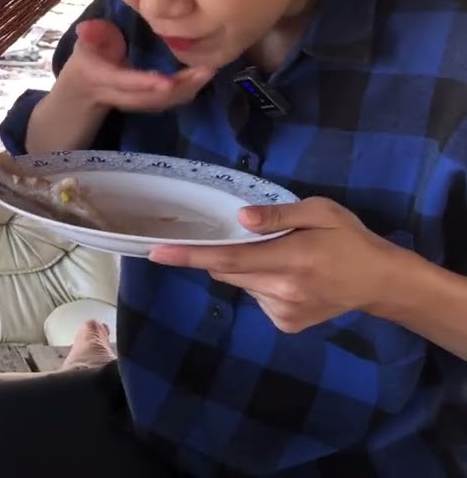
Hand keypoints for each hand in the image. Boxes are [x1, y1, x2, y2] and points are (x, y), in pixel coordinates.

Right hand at [57, 19, 213, 111]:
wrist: (84, 87)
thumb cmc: (89, 56)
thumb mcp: (85, 42)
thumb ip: (92, 34)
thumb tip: (86, 28)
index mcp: (102, 77)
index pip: (124, 82)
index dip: (145, 82)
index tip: (168, 82)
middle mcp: (119, 95)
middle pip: (150, 98)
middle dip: (178, 88)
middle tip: (205, 70)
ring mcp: (134, 103)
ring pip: (161, 103)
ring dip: (187, 90)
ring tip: (209, 71)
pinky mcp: (146, 104)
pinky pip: (167, 102)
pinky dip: (186, 92)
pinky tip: (203, 77)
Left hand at [147, 197, 399, 332]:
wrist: (381, 283)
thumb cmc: (350, 240)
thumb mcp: (321, 212)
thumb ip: (278, 215)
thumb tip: (240, 219)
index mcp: (289, 260)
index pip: (227, 258)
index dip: (189, 256)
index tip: (156, 252)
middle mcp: (280, 291)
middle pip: (227, 271)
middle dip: (225, 253)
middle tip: (254, 240)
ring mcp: (281, 312)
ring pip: (241, 284)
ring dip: (248, 269)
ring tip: (286, 260)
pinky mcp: (285, 325)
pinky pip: (255, 297)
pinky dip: (262, 284)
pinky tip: (291, 279)